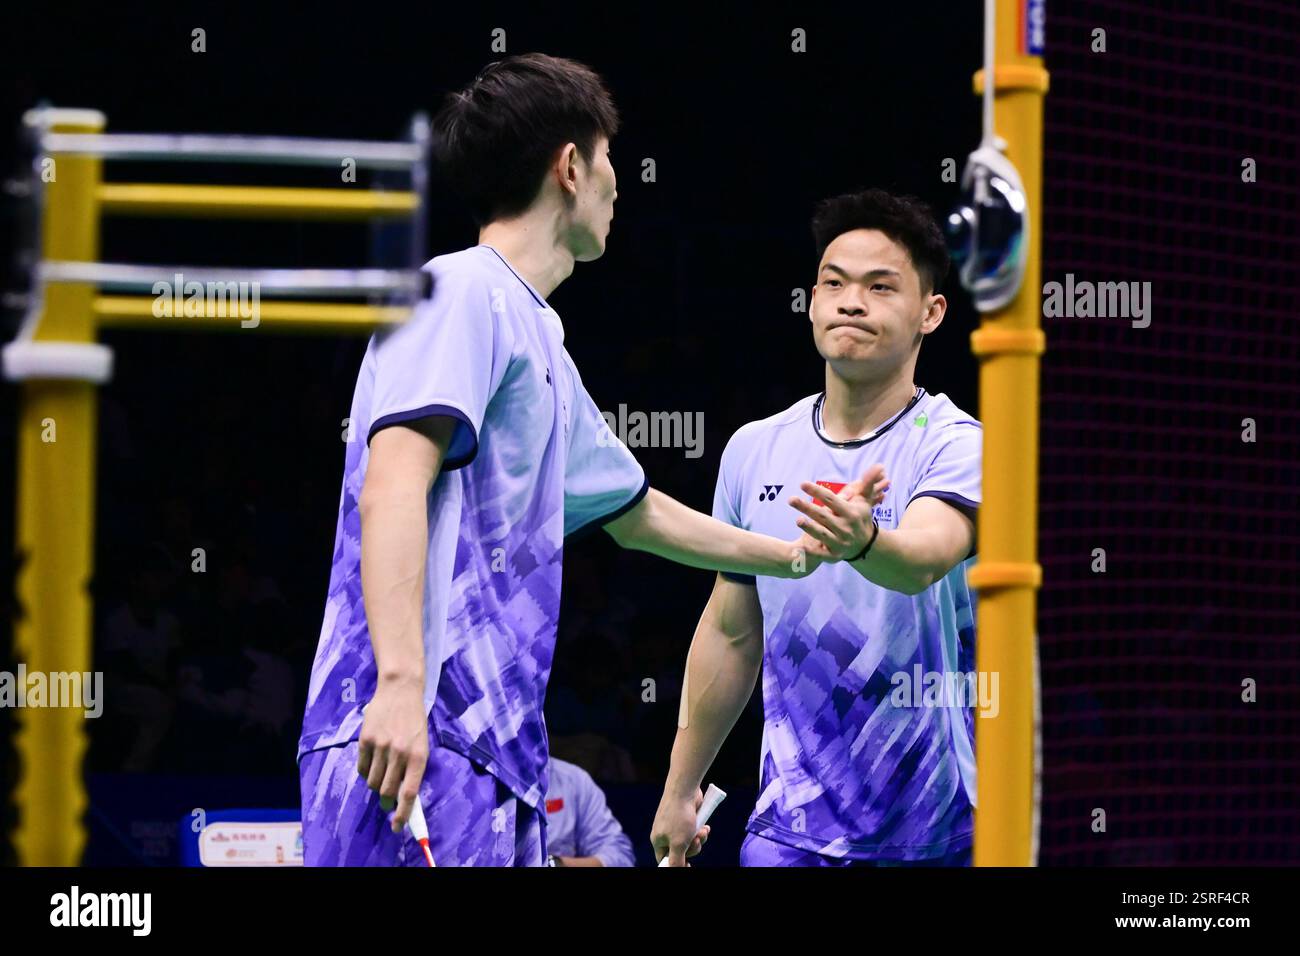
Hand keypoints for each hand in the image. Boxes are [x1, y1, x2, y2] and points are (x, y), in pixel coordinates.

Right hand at [356, 673, 427, 832]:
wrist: (400, 689)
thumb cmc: (414, 719)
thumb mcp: (422, 743)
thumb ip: (413, 768)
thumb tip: (402, 796)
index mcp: (418, 756)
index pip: (409, 792)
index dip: (403, 813)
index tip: (397, 827)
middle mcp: (399, 753)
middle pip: (386, 791)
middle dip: (386, 802)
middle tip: (386, 803)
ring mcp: (381, 746)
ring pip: (372, 782)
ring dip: (375, 786)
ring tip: (380, 776)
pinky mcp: (365, 740)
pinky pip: (361, 768)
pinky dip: (365, 772)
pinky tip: (371, 764)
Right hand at [651, 787, 710, 866]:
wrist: (685, 789)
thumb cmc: (679, 817)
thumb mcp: (679, 844)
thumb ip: (676, 861)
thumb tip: (676, 869)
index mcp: (658, 841)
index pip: (665, 860)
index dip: (677, 864)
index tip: (689, 865)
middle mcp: (665, 833)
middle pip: (680, 852)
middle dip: (692, 848)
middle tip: (696, 840)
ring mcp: (675, 825)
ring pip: (690, 841)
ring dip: (699, 838)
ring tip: (702, 830)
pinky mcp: (685, 818)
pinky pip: (694, 831)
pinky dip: (700, 830)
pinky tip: (705, 826)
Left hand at [789, 465, 889, 561]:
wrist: (866, 545)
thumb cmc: (861, 517)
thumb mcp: (864, 500)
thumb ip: (868, 482)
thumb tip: (879, 465)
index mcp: (851, 513)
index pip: (831, 500)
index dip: (817, 491)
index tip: (802, 484)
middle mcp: (845, 528)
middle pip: (823, 516)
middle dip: (807, 508)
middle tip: (791, 499)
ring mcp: (839, 543)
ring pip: (822, 535)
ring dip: (810, 528)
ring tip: (797, 520)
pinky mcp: (834, 555)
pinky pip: (821, 554)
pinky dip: (812, 552)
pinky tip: (800, 547)